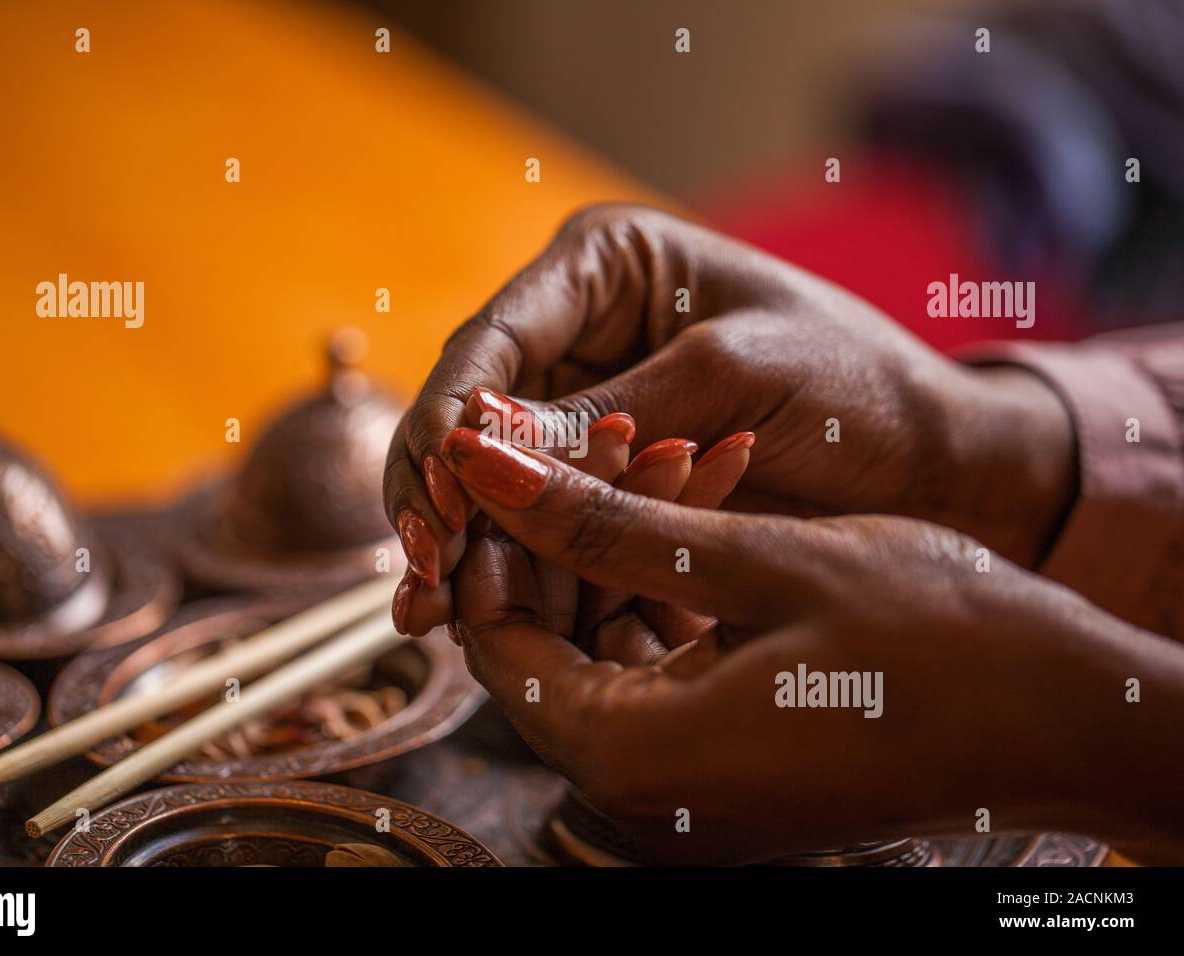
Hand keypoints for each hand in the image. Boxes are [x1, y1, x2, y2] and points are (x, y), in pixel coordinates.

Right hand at [384, 204, 1076, 632]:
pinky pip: (543, 518)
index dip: (450, 422)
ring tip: (426, 615)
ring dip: (458, 542)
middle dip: (440, 493)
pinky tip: (473, 616)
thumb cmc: (857, 386)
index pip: (493, 342)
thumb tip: (474, 444)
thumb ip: (604, 416)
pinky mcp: (609, 480)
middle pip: (472, 414)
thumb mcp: (730, 377)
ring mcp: (590, 412)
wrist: (937, 466)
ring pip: (493, 476)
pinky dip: (513, 564)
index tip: (438, 499)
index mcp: (602, 269)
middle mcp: (579, 336)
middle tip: (421, 575)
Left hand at [440, 429, 1183, 863]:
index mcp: (635, 758)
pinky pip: (662, 674)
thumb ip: (604, 522)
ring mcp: (688, 790)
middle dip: (573, 539)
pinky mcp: (727, 768)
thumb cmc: (934, 639)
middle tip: (617, 439)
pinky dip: (670, 596)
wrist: (1064, 714)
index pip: (500, 649)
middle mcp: (644, 796)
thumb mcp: (759, 561)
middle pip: (552, 650)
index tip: (519, 459)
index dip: (499, 545)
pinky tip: (706, 511)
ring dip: (627, 555)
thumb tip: (481, 469)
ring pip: (607, 652)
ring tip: (675, 456)